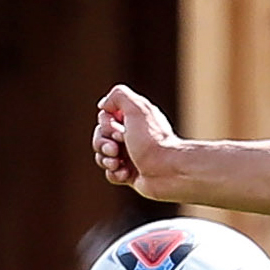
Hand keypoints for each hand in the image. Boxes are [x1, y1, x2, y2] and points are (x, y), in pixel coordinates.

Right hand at [94, 85, 178, 199]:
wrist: (170, 171)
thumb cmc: (153, 140)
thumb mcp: (137, 108)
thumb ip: (119, 95)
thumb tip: (103, 104)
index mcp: (134, 120)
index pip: (105, 118)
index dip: (106, 125)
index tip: (119, 130)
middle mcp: (132, 136)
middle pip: (100, 137)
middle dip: (102, 144)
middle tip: (115, 149)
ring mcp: (131, 156)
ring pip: (102, 156)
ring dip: (106, 160)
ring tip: (118, 163)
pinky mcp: (131, 174)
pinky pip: (111, 173)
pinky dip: (115, 173)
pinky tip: (126, 174)